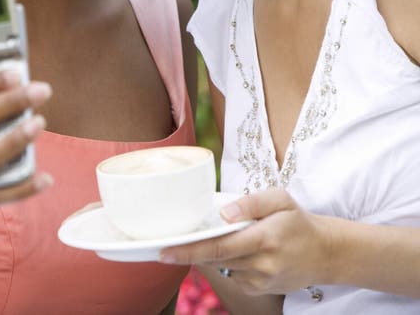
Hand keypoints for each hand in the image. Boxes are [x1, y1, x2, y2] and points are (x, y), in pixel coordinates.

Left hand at [160, 188, 331, 294]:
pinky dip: (227, 263)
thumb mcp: (280, 199)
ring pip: (222, 268)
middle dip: (192, 250)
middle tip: (170, 242)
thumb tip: (225, 213)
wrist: (325, 253)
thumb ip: (251, 202)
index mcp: (264, 238)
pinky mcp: (260, 290)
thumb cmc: (298, 221)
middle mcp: (261, 265)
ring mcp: (260, 281)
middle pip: (215, 259)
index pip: (219, 247)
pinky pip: (233, 276)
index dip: (189, 250)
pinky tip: (237, 249)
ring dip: (210, 254)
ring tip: (212, 237)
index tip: (164, 252)